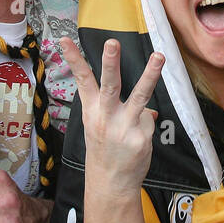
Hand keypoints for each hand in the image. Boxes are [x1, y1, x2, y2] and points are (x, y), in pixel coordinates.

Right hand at [60, 37, 162, 198]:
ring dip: (150, 75)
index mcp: (92, 110)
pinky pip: (148, 120)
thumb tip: (144, 107)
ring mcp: (124, 127)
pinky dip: (145, 125)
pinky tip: (137, 138)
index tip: (65, 39)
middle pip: (109, 85)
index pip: (81, 80)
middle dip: (110, 63)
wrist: (110, 183)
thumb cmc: (104, 149)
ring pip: (140, 96)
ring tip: (159, 56)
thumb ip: (112, 106)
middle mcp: (106, 116)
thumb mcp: (98, 124)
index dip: (73, 59)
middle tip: (112, 42)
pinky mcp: (140, 137)